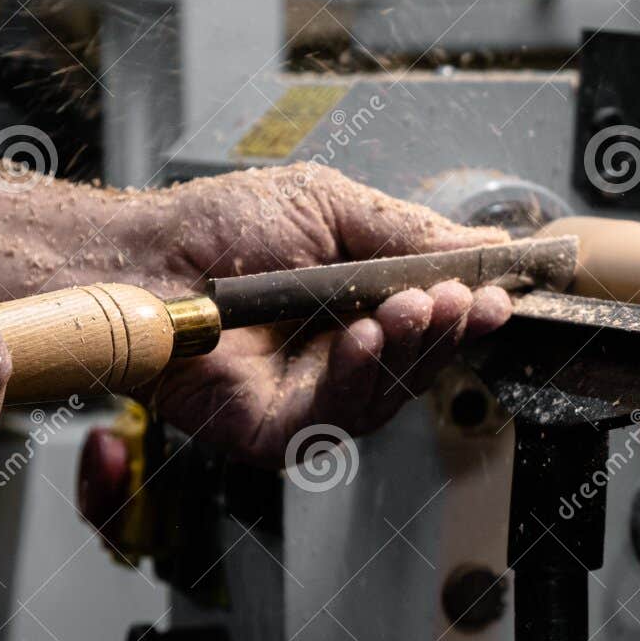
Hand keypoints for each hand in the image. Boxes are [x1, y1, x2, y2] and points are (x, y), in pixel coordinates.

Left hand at [106, 163, 513, 464]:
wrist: (144, 257)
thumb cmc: (219, 229)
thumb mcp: (332, 209)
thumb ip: (409, 236)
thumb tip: (487, 248)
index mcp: (361, 308)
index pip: (432, 324)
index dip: (467, 313)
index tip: (495, 294)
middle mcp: (341, 360)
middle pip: (420, 365)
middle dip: (443, 331)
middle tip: (453, 300)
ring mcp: (310, 400)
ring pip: (386, 395)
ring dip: (404, 351)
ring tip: (407, 309)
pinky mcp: (274, 432)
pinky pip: (333, 419)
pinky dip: (355, 379)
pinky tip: (360, 340)